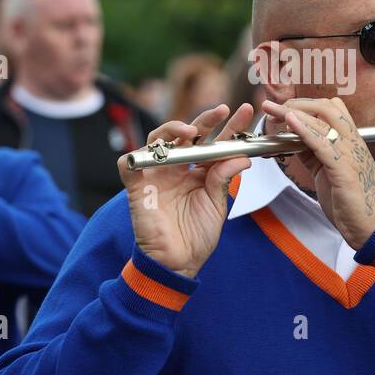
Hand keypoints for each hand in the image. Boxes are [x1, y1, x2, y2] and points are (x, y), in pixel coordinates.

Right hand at [120, 102, 254, 279]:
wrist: (178, 263)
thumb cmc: (197, 236)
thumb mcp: (217, 204)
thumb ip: (224, 178)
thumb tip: (243, 156)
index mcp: (198, 173)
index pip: (214, 144)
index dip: (229, 128)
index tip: (246, 112)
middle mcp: (177, 169)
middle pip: (188, 135)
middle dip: (205, 120)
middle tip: (222, 111)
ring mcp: (157, 176)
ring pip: (158, 140)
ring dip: (173, 129)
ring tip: (191, 130)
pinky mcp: (137, 187)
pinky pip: (129, 164)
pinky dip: (136, 155)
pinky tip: (153, 151)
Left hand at [261, 97, 374, 249]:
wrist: (369, 226)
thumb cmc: (350, 201)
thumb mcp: (328, 171)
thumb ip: (314, 154)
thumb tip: (293, 139)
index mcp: (351, 141)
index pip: (332, 109)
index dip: (306, 104)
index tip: (284, 107)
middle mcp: (353, 142)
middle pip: (327, 108)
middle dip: (298, 103)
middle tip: (275, 107)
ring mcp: (351, 154)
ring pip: (323, 121)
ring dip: (294, 112)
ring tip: (274, 109)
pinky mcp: (345, 170)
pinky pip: (322, 143)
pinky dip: (304, 130)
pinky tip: (290, 123)